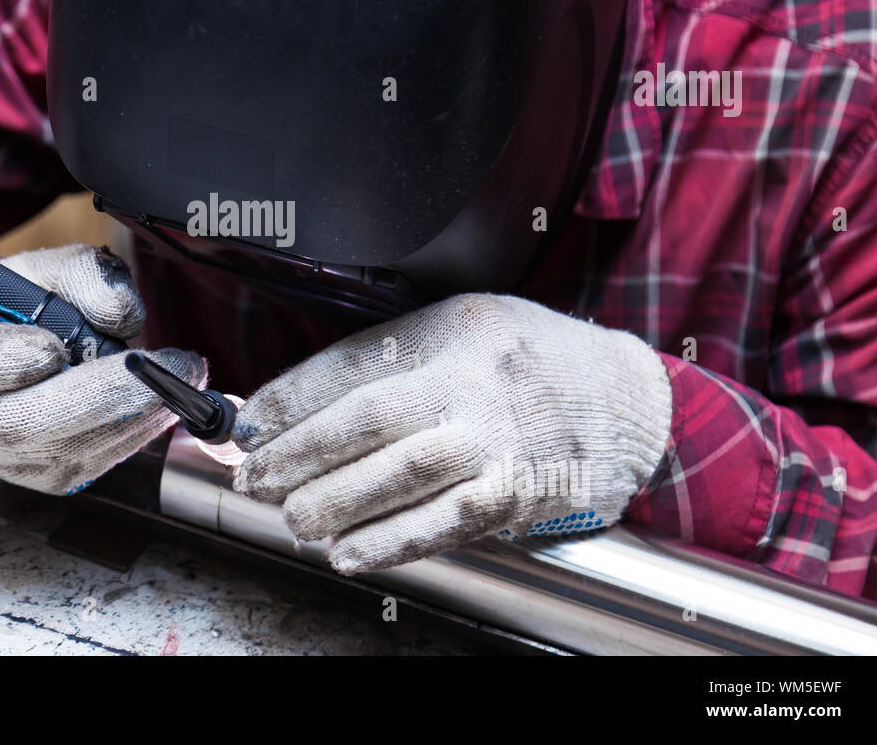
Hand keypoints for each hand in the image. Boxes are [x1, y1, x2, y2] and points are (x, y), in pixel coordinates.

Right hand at [0, 243, 204, 494]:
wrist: (22, 349)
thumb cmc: (21, 305)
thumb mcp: (44, 268)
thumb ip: (82, 274)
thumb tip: (119, 314)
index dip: (0, 361)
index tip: (51, 346)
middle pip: (24, 423)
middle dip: (105, 393)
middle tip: (167, 364)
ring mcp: (4, 458)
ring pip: (70, 449)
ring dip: (138, 412)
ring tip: (183, 373)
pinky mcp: (48, 478)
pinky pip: (97, 463)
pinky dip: (141, 430)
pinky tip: (166, 398)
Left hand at [231, 293, 671, 573]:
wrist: (627, 400)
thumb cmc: (534, 361)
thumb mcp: (467, 325)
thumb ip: (396, 357)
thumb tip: (308, 403)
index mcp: (450, 330)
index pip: (352, 363)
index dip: (291, 398)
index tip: (249, 424)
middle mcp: (471, 381)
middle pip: (366, 418)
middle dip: (298, 454)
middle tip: (255, 478)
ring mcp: (497, 439)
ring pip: (399, 474)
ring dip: (334, 502)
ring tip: (292, 518)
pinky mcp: (516, 492)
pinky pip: (443, 522)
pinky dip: (392, 541)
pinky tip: (351, 552)